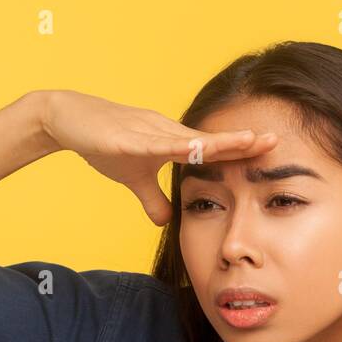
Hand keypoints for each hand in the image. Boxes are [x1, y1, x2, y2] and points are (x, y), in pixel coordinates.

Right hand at [39, 89, 278, 225]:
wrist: (67, 120)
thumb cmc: (103, 143)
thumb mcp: (132, 178)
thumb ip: (152, 198)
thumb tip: (167, 222)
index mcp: (171, 141)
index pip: (212, 149)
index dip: (240, 152)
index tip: (270, 154)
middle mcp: (166, 132)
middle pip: (209, 140)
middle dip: (241, 142)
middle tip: (274, 141)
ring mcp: (147, 132)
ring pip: (188, 138)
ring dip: (218, 141)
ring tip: (247, 141)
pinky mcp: (124, 137)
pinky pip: (151, 143)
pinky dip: (172, 146)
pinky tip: (191, 149)